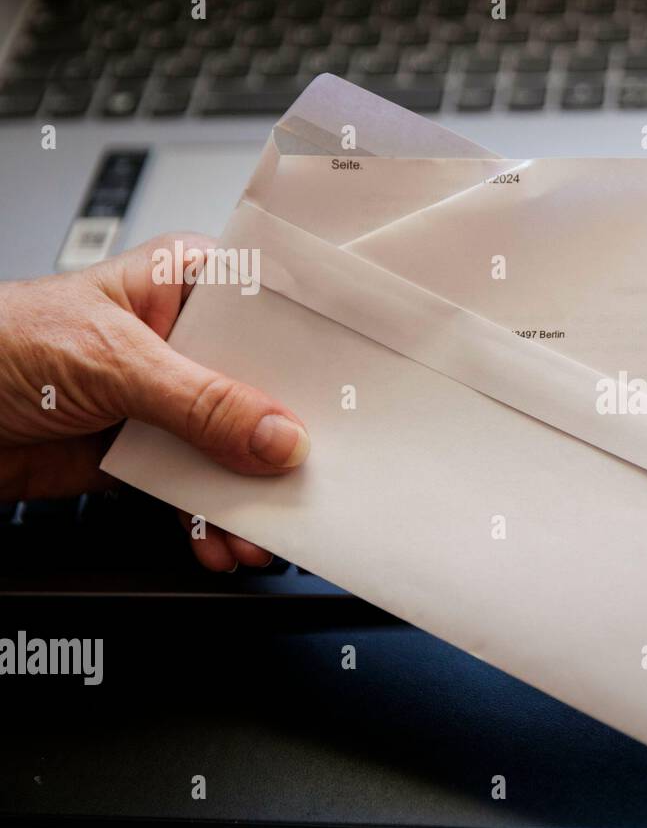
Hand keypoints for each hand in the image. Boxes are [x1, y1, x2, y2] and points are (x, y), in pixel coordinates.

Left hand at [0, 233, 309, 569]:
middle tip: (318, 480)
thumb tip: (281, 437)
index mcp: (186, 284)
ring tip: (264, 534)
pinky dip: (208, 523)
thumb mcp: (112, 361)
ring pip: (235, 450)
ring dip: (251, 498)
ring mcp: (169, 400)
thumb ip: (202, 403)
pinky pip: (196, 491)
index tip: (353, 399)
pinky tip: (218, 543)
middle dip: (290, 444)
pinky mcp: (147, 451)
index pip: (274, 313)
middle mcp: (186, 341)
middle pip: (265, 391)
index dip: (317, 353)